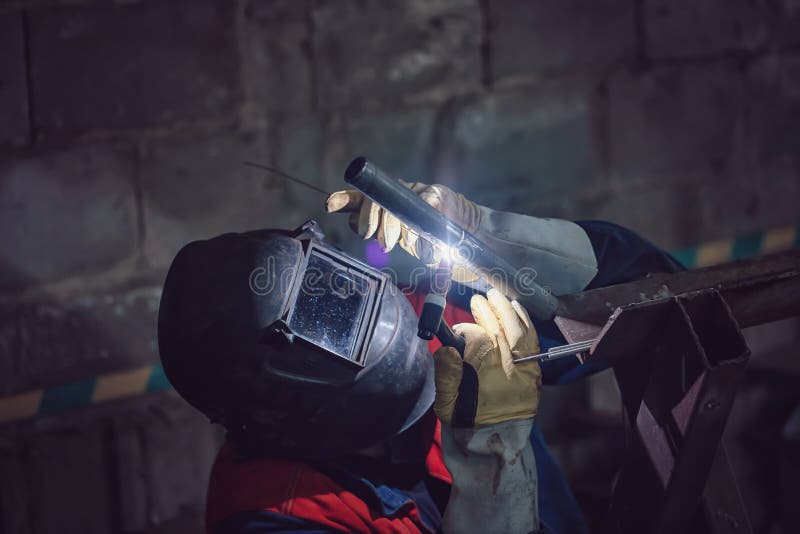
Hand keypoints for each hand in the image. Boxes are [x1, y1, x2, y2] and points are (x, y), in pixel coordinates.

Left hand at [325, 182, 480, 261]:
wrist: (462, 231)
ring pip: (397, 201)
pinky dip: (422, 220)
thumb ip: (378, 233)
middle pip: (375, 200)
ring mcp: (415, 191)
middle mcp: (394, 193)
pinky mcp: (436, 193)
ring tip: (404, 242)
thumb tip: (362, 230)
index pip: (358, 199)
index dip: (343, 200)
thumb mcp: (397, 238)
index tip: (329, 205)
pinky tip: (419, 235)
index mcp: (381, 205)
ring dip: (397, 225)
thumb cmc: (424, 235)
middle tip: (380, 241)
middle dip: (373, 220)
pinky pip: (426, 201)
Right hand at [433, 289, 541, 426]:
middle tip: (478, 299)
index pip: (479, 340)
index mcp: (486, 374)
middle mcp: (509, 368)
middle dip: (490, 310)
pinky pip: (532, 341)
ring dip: (508, 311)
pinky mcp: (533, 372)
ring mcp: (525, 369)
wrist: (494, 444)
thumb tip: (447, 349)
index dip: (467, 330)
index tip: (457, 329)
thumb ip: (446, 376)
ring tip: (497, 297)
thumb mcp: (448, 405)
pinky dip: (526, 322)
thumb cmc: (468, 423)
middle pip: (501, 329)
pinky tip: (517, 309)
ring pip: (520, 331)